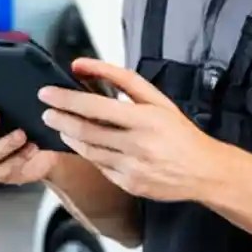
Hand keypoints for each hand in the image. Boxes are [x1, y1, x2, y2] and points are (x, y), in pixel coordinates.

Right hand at [0, 88, 61, 184]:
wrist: (52, 146)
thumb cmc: (36, 114)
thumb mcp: (31, 96)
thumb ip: (23, 81)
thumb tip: (27, 61)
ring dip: (3, 143)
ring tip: (22, 134)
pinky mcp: (1, 171)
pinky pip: (4, 168)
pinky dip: (18, 157)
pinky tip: (33, 147)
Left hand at [38, 57, 224, 202]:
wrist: (203, 171)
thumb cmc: (180, 132)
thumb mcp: (158, 100)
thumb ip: (121, 79)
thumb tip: (83, 66)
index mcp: (146, 119)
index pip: (95, 106)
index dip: (66, 99)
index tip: (47, 92)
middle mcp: (137, 145)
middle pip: (85, 131)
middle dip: (60, 118)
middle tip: (47, 110)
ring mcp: (131, 168)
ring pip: (88, 151)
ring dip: (70, 136)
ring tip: (62, 125)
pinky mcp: (128, 185)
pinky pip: (100, 167)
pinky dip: (89, 154)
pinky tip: (86, 145)